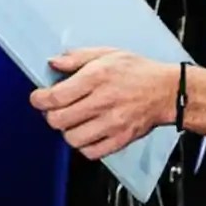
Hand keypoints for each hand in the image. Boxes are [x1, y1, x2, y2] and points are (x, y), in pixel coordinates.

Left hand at [29, 48, 177, 160]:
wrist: (167, 91)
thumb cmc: (138, 71)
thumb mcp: (107, 53)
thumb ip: (76, 58)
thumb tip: (53, 63)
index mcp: (97, 77)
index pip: (56, 96)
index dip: (39, 100)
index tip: (38, 98)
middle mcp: (103, 102)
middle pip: (58, 120)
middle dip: (51, 114)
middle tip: (56, 109)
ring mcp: (112, 123)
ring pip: (72, 138)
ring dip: (67, 130)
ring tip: (73, 121)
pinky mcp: (120, 139)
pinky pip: (90, 152)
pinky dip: (84, 145)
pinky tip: (87, 132)